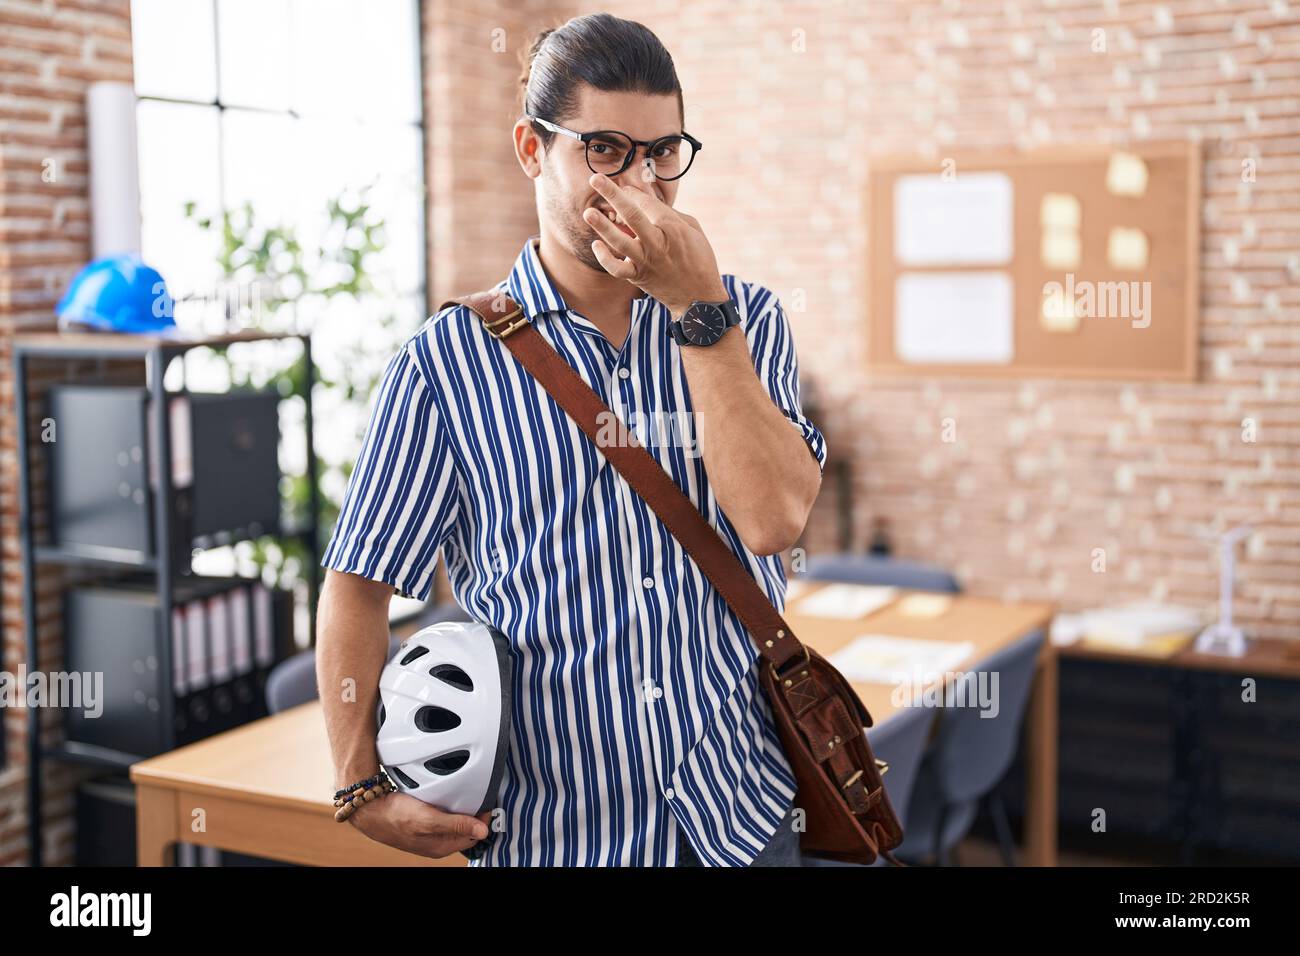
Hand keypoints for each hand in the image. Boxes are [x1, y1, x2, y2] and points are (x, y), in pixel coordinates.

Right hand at [347, 791, 492, 859]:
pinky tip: (447, 794)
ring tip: (465, 793)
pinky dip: (448, 804)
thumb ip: (457, 825)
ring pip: (454, 819)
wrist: (370, 809)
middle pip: (466, 827)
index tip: (486, 802)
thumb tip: (483, 831)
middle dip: (474, 813)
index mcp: (441, 846)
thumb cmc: (396, 817)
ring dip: (461, 807)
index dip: (482, 819)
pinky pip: (443, 813)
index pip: (474, 835)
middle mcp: (437, 841)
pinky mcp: (423, 820)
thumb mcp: (429, 820)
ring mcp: (429, 831)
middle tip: (479, 794)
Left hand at [582, 172, 727, 316]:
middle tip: (596, 179)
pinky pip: (616, 269)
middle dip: (612, 194)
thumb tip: (647, 200)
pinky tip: (596, 245)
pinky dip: (605, 258)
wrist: (699, 298)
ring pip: (619, 241)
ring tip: (588, 212)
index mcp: (673, 228)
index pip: (647, 203)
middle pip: (631, 214)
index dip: (633, 192)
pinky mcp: (637, 276)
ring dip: (602, 226)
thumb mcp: (693, 229)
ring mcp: (645, 261)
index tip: (625, 187)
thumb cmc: (699, 259)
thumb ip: (670, 213)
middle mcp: (657, 243)